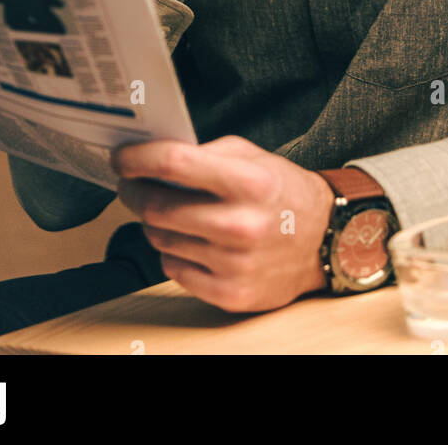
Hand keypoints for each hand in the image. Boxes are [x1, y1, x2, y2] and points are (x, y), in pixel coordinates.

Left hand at [110, 135, 333, 312]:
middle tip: (130, 184)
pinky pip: (173, 270)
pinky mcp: (230, 294)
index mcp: (249, 182)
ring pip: (160, 239)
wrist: (326, 240)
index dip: (138, 158)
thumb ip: (205, 153)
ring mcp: (234, 264)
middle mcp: (241, 224)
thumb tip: (153, 158)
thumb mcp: (253, 157)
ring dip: (153, 222)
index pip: (175, 164)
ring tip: (165, 211)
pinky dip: (172, 252)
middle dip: (133, 192)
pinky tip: (187, 240)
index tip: (121, 158)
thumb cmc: (282, 192)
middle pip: (157, 207)